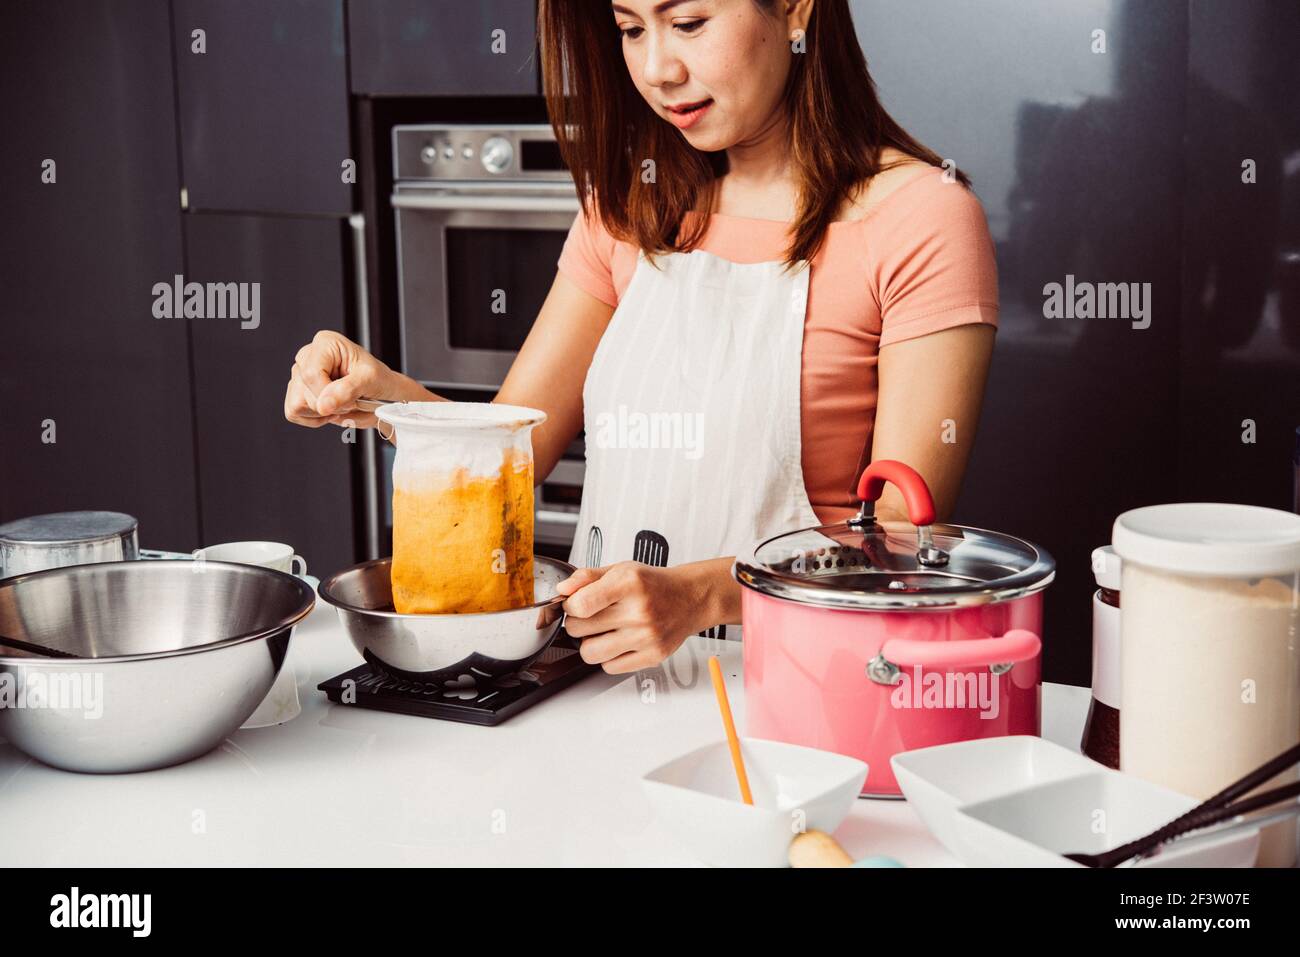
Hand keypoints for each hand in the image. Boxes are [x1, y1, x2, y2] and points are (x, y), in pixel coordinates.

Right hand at [284, 330, 398, 430]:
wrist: (381, 393)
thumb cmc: (378, 380)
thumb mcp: (371, 380)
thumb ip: (347, 390)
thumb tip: (323, 404)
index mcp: (326, 343)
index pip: (311, 374)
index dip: (328, 394)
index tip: (348, 399)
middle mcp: (309, 355)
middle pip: (303, 390)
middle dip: (330, 404)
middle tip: (350, 399)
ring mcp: (299, 373)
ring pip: (297, 404)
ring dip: (323, 412)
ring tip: (341, 403)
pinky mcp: (296, 391)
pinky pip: (294, 412)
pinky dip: (314, 418)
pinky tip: (331, 409)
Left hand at [557, 561, 714, 673]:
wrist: (690, 598)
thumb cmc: (654, 584)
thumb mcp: (621, 569)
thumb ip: (587, 577)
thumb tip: (562, 590)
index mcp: (629, 584)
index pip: (580, 604)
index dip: (569, 606)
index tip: (575, 604)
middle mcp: (639, 611)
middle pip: (578, 629)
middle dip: (578, 622)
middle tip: (591, 616)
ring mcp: (646, 637)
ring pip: (589, 653)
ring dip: (590, 643)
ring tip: (603, 632)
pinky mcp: (652, 657)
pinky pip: (609, 667)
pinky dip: (608, 657)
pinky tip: (618, 642)